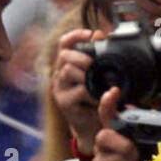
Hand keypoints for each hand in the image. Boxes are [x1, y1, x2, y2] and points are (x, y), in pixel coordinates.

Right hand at [52, 27, 100, 151]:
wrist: (94, 126)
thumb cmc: (96, 99)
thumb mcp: (99, 76)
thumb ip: (99, 57)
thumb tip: (100, 35)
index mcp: (68, 64)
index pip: (65, 43)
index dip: (75, 36)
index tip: (90, 34)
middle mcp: (60, 74)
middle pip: (63, 55)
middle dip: (80, 56)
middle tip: (93, 64)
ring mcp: (60, 89)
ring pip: (67, 71)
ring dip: (85, 74)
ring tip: (98, 83)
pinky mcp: (64, 103)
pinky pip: (77, 91)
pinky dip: (90, 92)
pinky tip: (97, 96)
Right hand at [92, 88, 146, 160]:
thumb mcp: (150, 150)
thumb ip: (149, 135)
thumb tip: (157, 119)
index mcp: (117, 135)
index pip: (107, 114)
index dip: (108, 103)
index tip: (114, 91)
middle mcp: (104, 146)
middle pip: (103, 136)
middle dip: (123, 146)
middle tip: (135, 155)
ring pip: (111, 159)